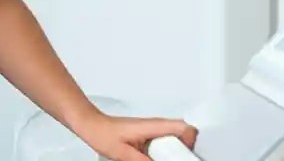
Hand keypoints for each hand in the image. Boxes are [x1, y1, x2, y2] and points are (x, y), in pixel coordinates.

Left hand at [72, 112, 197, 160]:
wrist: (91, 125)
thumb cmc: (103, 133)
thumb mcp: (124, 154)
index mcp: (154, 126)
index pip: (185, 129)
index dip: (192, 143)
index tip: (188, 156)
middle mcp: (157, 126)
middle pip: (184, 136)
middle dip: (185, 151)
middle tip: (179, 159)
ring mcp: (154, 130)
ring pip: (176, 141)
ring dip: (176, 153)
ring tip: (169, 158)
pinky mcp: (150, 136)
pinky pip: (166, 144)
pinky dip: (166, 154)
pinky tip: (158, 158)